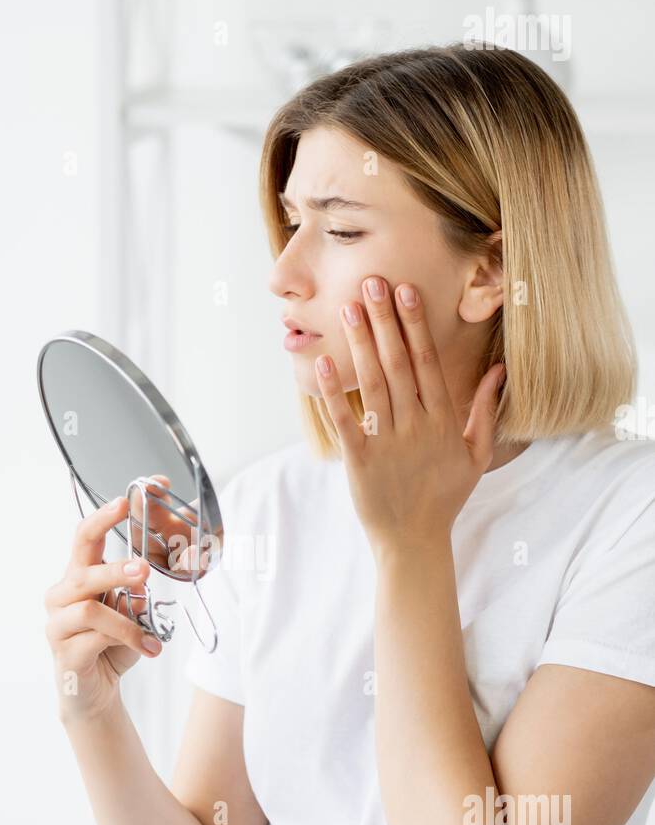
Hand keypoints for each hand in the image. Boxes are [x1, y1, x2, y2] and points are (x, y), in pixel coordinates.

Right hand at [44, 493, 164, 724]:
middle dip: (116, 569)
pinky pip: (94, 639)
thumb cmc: (111, 645)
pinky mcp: (63, 651)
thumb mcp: (132, 613)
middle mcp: (62, 596)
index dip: (103, 518)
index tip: (124, 501)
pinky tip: (147, 649)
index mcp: (79, 577)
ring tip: (152, 637)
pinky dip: (125, 642)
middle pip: (84, 571)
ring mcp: (58, 623)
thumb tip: (148, 573)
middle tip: (145, 570)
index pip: (85, 538)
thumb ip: (137, 591)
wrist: (95, 691)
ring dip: (126, 620)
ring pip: (89, 609)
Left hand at [315, 276, 505, 554]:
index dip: (416, 325)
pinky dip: (335, 394)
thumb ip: (484, 411)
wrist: (415, 542)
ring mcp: (389, 443)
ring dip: (361, 344)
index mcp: (443, 420)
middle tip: (372, 282)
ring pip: (374, 384)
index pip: (427, 363)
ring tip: (349, 308)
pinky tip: (325, 364)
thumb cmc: (445, 497)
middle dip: (385, 321)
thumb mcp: (476, 455)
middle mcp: (417, 426)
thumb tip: (499, 371)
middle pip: (399, 364)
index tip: (406, 292)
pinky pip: (347, 422)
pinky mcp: (361, 462)